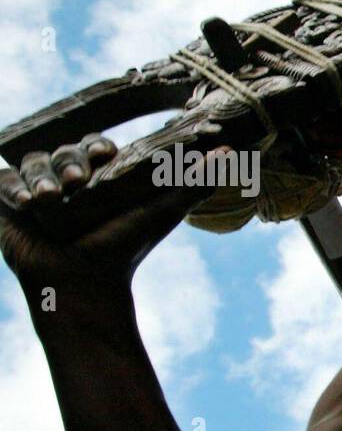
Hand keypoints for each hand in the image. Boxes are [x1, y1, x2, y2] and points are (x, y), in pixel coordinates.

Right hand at [0, 133, 221, 293]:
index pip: (91, 145)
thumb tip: (230, 154)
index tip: (106, 154)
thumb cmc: (125, 248)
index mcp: (99, 174)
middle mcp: (65, 177)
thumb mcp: (163, 211)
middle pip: (61, 151)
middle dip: (69, 162)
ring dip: (43, 177)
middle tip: (80, 183)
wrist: (85, 285)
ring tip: (53, 200)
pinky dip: (14, 189)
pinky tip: (29, 206)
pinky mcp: (8, 203)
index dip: (95, 146)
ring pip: (31, 163)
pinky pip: (2, 182)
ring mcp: (34, 189)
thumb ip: (194, 183)